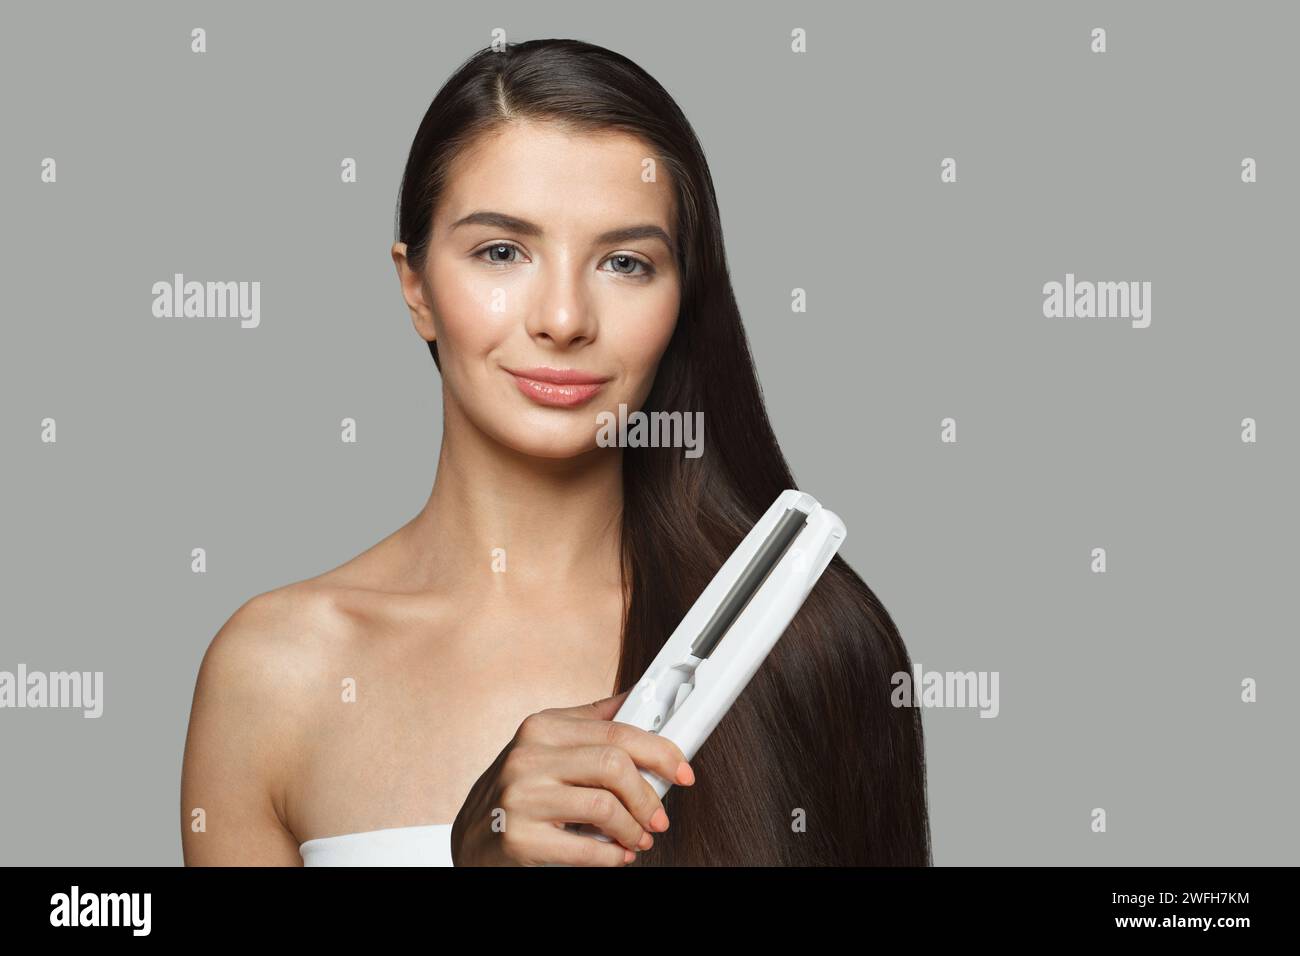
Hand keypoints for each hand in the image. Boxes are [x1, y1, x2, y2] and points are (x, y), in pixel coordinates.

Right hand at [449, 689, 695, 865]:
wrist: (472, 838)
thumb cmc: (521, 790)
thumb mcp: (549, 746)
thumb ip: (592, 723)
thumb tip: (638, 696)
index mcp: (542, 727)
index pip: (617, 731)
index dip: (660, 751)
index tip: (683, 770)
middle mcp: (528, 757)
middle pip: (615, 766)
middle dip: (648, 796)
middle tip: (660, 817)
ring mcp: (521, 797)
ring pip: (605, 807)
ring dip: (633, 829)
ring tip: (638, 839)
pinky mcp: (519, 839)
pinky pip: (587, 848)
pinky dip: (613, 855)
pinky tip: (617, 855)